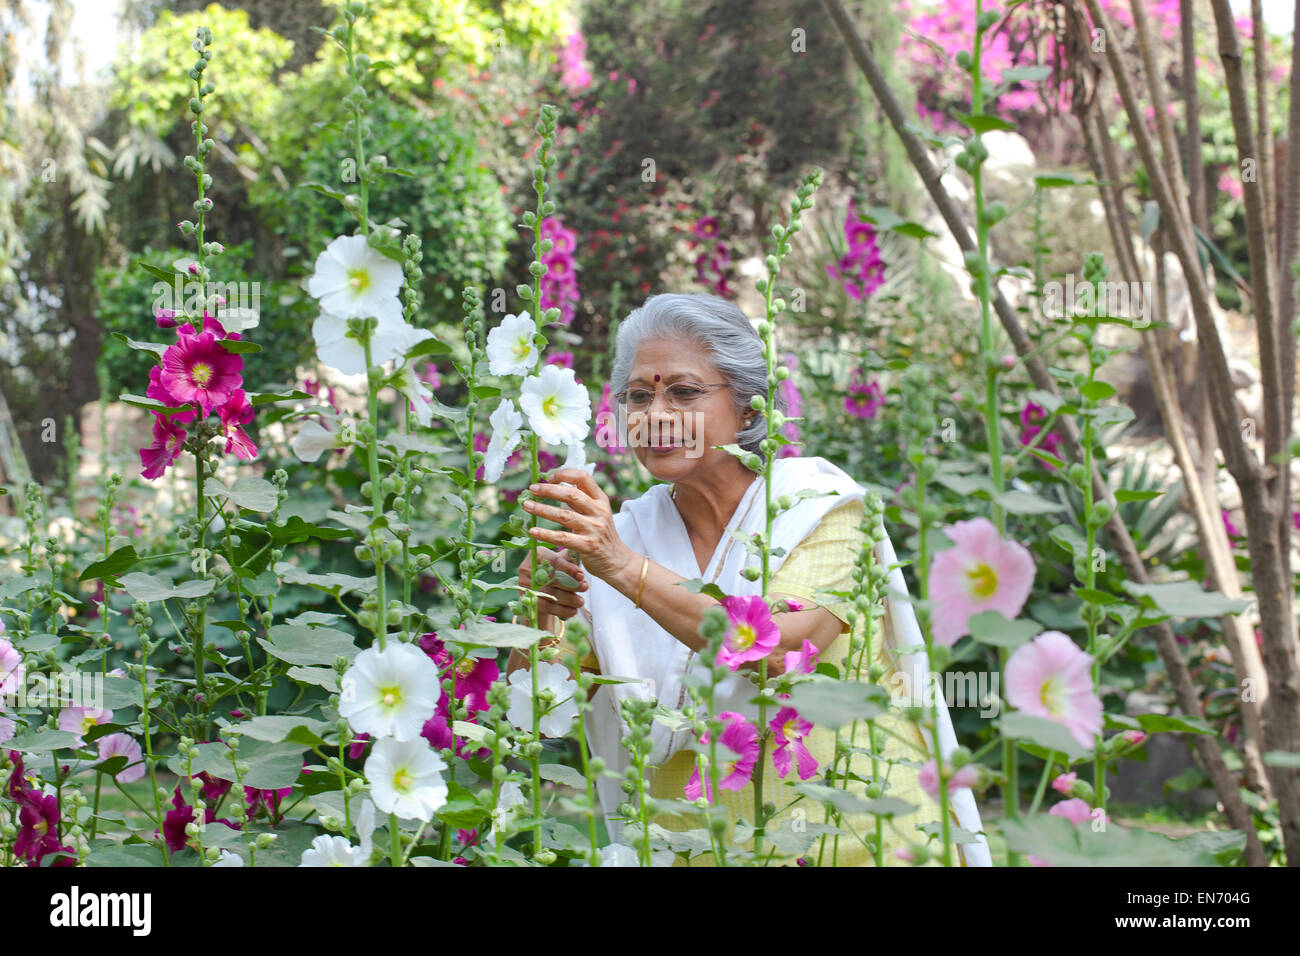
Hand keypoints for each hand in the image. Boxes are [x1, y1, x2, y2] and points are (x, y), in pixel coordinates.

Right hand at [517, 545, 588, 620]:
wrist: (541, 587)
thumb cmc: (556, 571)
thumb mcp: (562, 562)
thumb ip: (571, 563)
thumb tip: (580, 574)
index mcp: (537, 554)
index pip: (554, 561)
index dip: (569, 569)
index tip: (582, 576)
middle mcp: (527, 568)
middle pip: (552, 578)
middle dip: (571, 584)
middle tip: (585, 587)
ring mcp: (525, 585)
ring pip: (550, 593)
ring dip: (568, 598)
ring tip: (581, 601)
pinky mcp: (528, 600)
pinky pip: (547, 606)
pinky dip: (562, 610)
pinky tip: (573, 610)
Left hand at [521, 468, 634, 583]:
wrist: (617, 560)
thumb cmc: (602, 535)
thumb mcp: (597, 514)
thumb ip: (580, 502)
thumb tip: (554, 488)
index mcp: (601, 500)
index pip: (583, 478)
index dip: (564, 475)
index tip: (549, 477)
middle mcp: (599, 512)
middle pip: (571, 495)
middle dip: (549, 490)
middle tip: (532, 489)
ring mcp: (594, 529)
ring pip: (564, 516)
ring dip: (542, 509)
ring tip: (527, 506)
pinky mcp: (588, 546)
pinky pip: (563, 538)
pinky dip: (546, 534)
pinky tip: (533, 531)